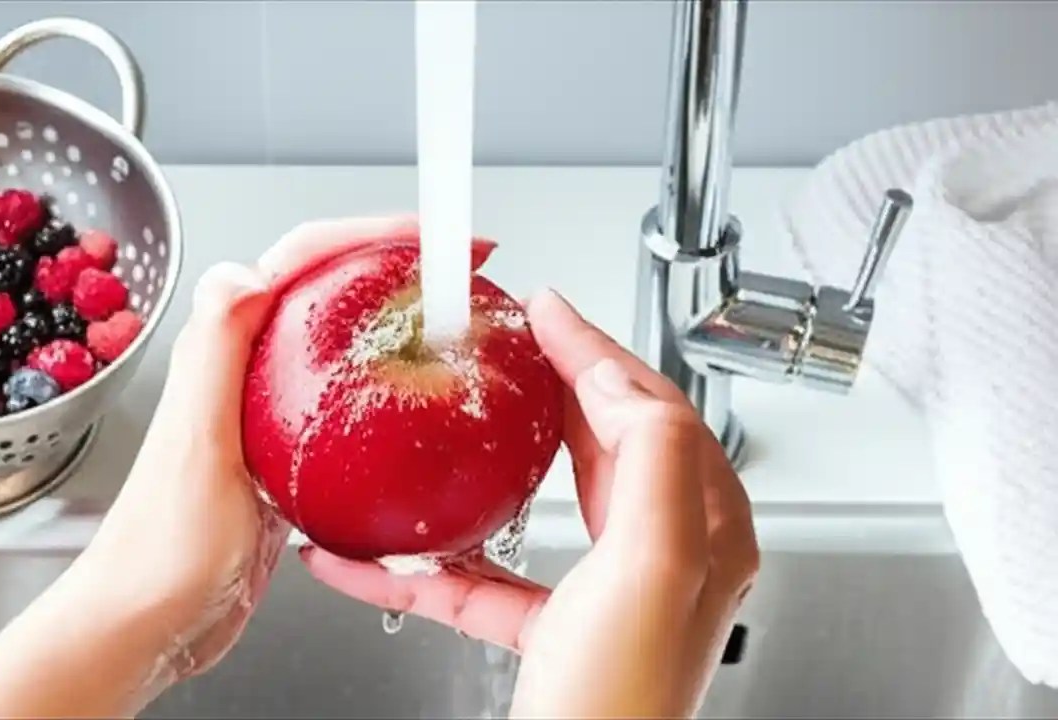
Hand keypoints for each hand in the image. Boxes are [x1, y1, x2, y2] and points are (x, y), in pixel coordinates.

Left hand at [0, 216, 461, 719]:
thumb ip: (215, 355)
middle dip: (391, 262)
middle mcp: (245, 373)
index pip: (300, 262)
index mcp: (223, 353)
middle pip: (327, 289)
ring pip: (340, 343)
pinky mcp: (286, 461)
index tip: (426, 236)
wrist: (146, 625)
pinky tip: (416, 412)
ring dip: (392, 319)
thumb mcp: (197, 446)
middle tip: (452, 265)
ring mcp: (269, 416)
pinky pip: (346, 407)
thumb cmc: (161, 552)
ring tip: (448, 319)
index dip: (366, 234)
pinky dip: (385, 391)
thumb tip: (247, 270)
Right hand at [301, 289, 758, 717]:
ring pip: (543, 502)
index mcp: (702, 531)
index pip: (653, 409)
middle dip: (551, 385)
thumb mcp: (651, 565)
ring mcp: (606, 594)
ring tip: (462, 415)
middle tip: (508, 343)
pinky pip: (482, 578)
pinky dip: (428, 561)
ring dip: (489, 462)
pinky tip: (372, 556)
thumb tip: (614, 380)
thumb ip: (651, 457)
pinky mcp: (552, 633)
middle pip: (603, 442)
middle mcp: (663, 558)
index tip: (545, 310)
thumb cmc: (618, 706)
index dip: (596, 349)